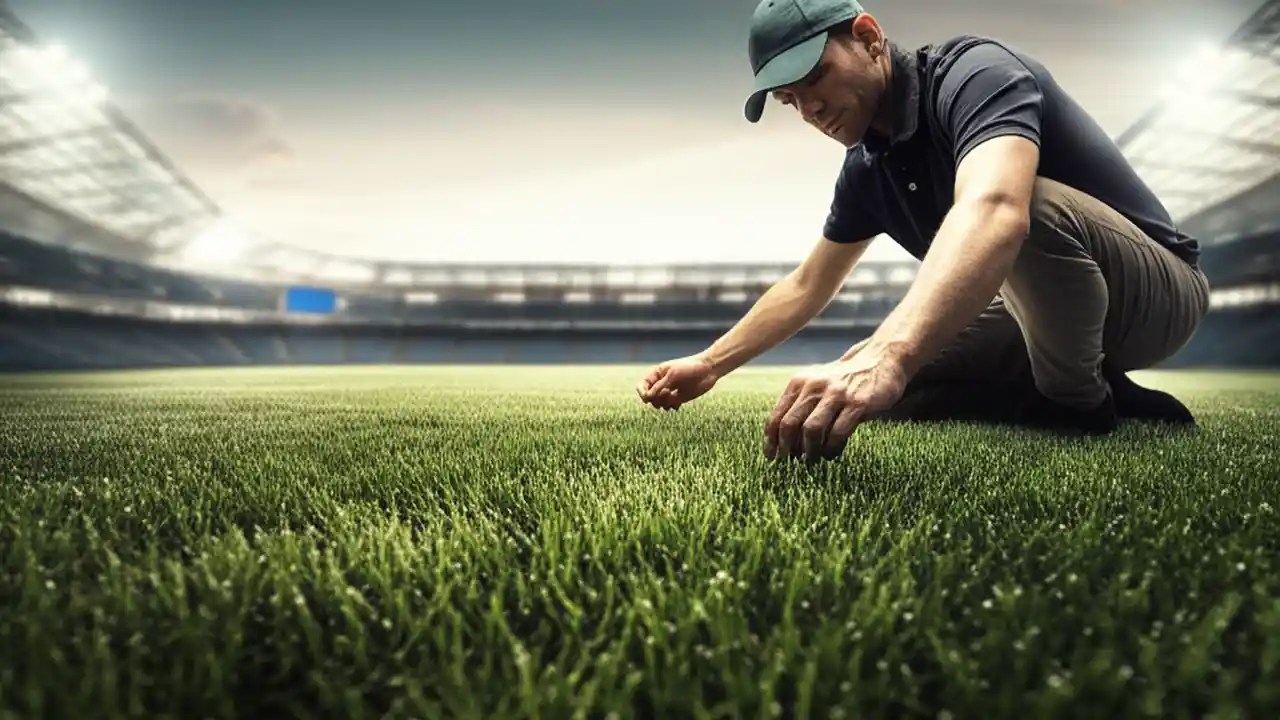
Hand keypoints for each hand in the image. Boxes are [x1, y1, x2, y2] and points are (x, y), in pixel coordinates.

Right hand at [636, 353, 718, 410]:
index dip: (643, 392)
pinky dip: (672, 406)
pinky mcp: (679, 398)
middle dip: (656, 399)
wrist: (708, 370)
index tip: (647, 398)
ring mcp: (670, 391)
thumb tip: (647, 397)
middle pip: (650, 396)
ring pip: (659, 403)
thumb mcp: (673, 375)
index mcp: (658, 374)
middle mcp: (662, 383)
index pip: (643, 385)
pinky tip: (678, 405)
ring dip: (664, 403)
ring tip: (674, 398)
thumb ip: (660, 386)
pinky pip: (669, 406)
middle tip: (667, 394)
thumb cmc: (689, 368)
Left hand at [764, 348, 908, 461]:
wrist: (881, 360)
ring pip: (811, 430)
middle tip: (789, 463)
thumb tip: (783, 438)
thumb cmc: (846, 379)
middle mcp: (814, 386)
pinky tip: (831, 454)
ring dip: (809, 451)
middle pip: (789, 424)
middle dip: (786, 448)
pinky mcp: (857, 404)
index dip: (771, 440)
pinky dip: (831, 449)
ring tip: (811, 460)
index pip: (777, 415)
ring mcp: (836, 395)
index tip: (770, 457)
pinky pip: (837, 433)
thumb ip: (801, 404)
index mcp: (800, 383)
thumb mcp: (817, 385)